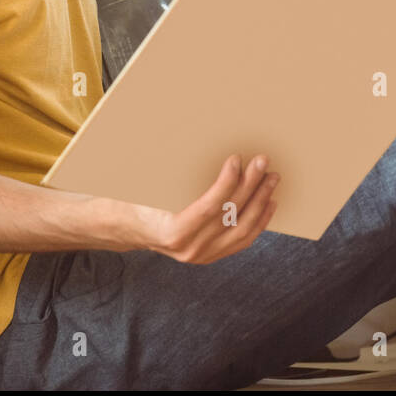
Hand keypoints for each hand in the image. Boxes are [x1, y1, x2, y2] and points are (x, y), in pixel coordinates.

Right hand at [139, 154, 278, 263]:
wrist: (125, 227)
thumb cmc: (133, 199)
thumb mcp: (143, 184)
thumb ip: (164, 170)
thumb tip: (191, 139)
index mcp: (172, 232)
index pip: (210, 207)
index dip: (227, 182)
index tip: (236, 159)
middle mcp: (190, 250)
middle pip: (231, 216)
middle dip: (251, 186)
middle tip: (262, 161)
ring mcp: (202, 256)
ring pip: (242, 230)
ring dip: (261, 201)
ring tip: (270, 178)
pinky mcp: (210, 256)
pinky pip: (242, 240)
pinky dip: (259, 221)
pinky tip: (269, 202)